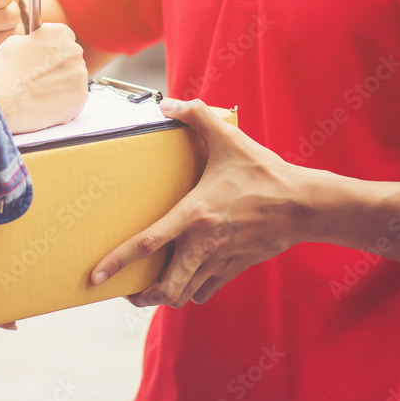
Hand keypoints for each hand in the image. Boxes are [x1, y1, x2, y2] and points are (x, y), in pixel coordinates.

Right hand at [0, 23, 88, 133]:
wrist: (2, 100)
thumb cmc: (3, 70)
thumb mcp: (15, 43)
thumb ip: (35, 42)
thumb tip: (40, 47)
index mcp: (59, 33)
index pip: (66, 38)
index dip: (54, 51)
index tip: (46, 60)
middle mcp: (74, 51)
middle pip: (72, 60)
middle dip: (60, 69)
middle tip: (41, 80)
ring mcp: (80, 74)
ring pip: (75, 80)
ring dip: (63, 86)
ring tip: (40, 94)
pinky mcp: (81, 96)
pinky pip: (75, 99)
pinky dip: (64, 103)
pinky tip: (45, 105)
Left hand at [90, 99, 308, 307]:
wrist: (304, 205)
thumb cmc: (264, 173)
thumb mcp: (230, 138)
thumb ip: (197, 117)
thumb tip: (167, 103)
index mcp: (194, 215)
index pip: (148, 243)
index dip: (118, 262)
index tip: (95, 276)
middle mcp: (203, 245)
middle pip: (165, 289)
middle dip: (142, 296)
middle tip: (127, 291)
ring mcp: (220, 261)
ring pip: (184, 296)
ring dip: (164, 297)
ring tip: (150, 291)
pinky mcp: (235, 268)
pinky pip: (206, 291)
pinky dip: (192, 291)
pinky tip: (187, 280)